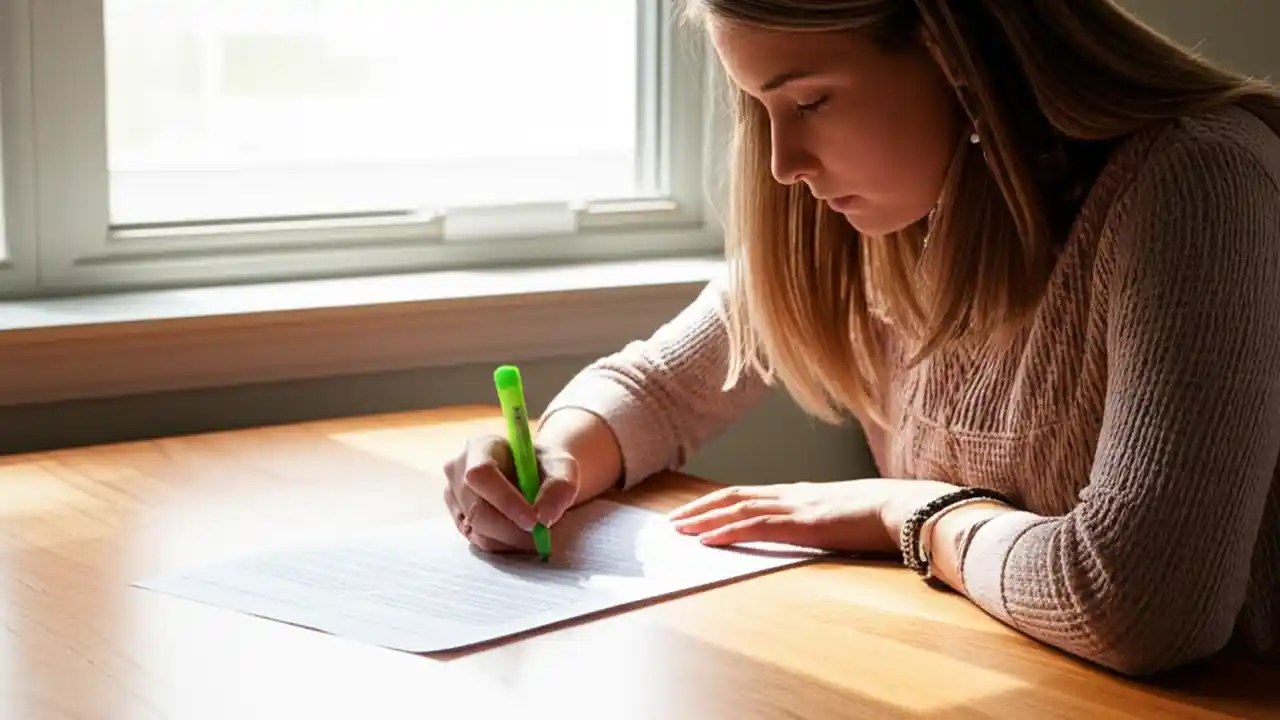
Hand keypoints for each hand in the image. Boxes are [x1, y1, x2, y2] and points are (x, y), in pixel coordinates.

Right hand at [442, 435, 579, 552]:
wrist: (534, 476)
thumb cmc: (545, 466)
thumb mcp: (563, 467)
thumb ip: (560, 487)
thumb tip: (544, 517)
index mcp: (480, 447)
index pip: (481, 475)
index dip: (505, 500)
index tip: (534, 521)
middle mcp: (458, 470)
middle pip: (476, 509)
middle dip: (512, 529)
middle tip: (542, 538)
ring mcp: (454, 497)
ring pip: (478, 531)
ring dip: (512, 539)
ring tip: (536, 533)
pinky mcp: (459, 520)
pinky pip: (480, 541)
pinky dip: (505, 544)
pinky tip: (521, 533)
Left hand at [668, 479, 958, 552]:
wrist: (908, 508)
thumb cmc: (886, 515)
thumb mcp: (846, 517)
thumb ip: (825, 522)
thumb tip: (816, 533)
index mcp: (803, 493)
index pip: (751, 494)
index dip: (720, 501)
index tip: (697, 511)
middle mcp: (794, 495)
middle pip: (736, 496)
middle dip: (702, 508)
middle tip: (674, 521)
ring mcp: (797, 506)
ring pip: (738, 508)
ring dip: (705, 518)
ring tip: (680, 529)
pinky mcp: (803, 523)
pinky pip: (756, 526)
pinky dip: (727, 530)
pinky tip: (707, 539)